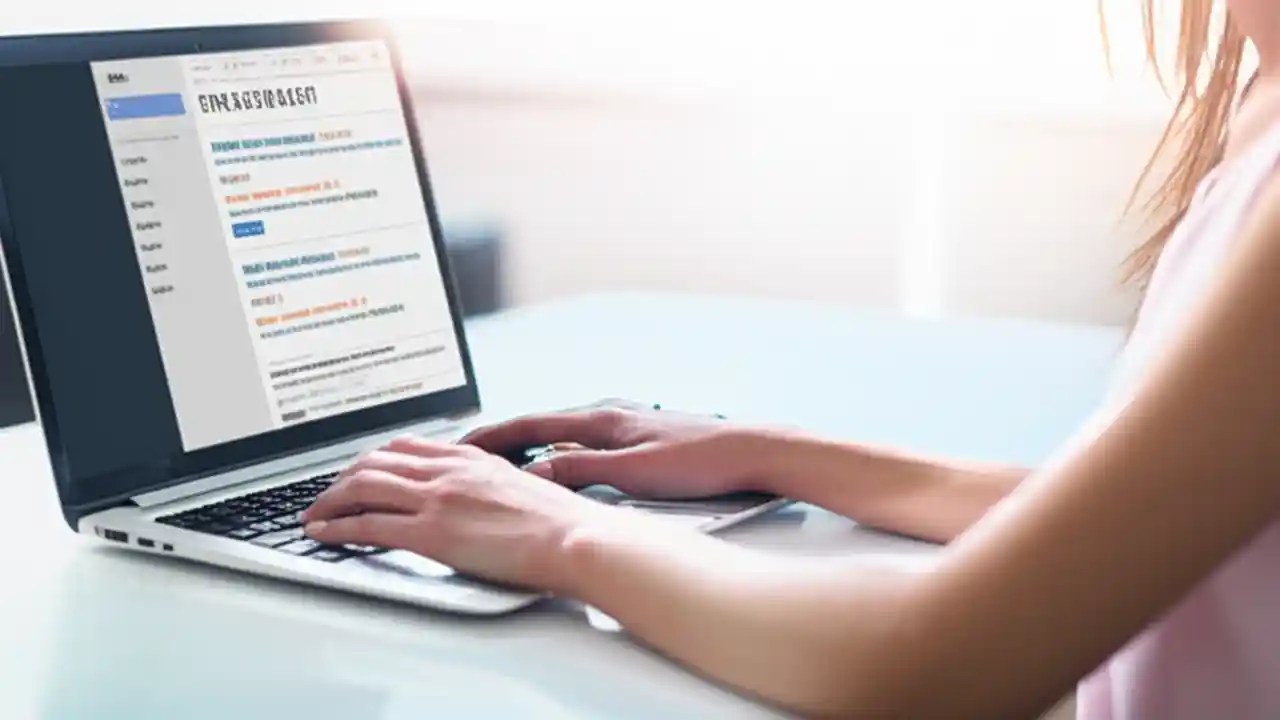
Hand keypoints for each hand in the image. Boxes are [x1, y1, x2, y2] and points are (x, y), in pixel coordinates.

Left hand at [302, 436, 636, 589]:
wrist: (575, 537)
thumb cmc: (560, 522)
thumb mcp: (521, 485)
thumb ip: (490, 484)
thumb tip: (480, 498)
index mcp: (470, 458)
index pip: (406, 447)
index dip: (374, 459)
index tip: (360, 472)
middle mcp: (448, 471)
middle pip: (376, 461)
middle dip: (342, 477)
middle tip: (327, 495)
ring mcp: (438, 500)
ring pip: (364, 487)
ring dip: (330, 500)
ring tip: (314, 516)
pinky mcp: (433, 534)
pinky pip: (370, 525)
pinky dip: (338, 528)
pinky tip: (323, 534)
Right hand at [461, 399, 772, 498]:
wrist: (751, 451)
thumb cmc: (700, 460)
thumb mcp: (632, 471)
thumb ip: (580, 468)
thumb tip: (533, 471)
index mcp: (602, 420)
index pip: (530, 425)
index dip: (490, 436)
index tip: (458, 445)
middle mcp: (609, 417)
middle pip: (540, 427)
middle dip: (501, 441)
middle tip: (465, 454)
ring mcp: (625, 428)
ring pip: (562, 437)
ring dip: (529, 448)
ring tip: (500, 464)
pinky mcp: (640, 443)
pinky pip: (584, 446)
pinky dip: (559, 455)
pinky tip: (558, 469)